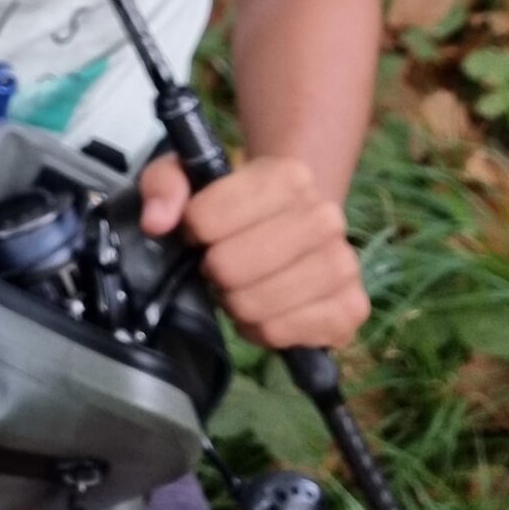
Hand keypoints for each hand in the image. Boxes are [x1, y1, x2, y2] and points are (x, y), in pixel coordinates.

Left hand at [139, 152, 369, 349]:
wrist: (297, 221)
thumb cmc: (238, 202)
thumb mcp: (191, 176)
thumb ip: (165, 185)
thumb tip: (157, 222)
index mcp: (288, 176)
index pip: (205, 219)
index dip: (192, 231)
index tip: (200, 231)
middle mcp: (326, 217)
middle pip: (229, 267)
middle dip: (213, 271)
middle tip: (220, 263)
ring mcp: (344, 265)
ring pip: (254, 305)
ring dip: (234, 302)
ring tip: (241, 285)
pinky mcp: (352, 309)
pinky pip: (280, 334)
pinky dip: (259, 329)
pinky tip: (264, 309)